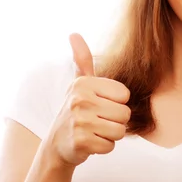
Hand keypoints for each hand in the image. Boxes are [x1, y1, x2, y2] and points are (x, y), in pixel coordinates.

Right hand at [44, 33, 130, 168]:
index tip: (100, 105)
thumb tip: (74, 34)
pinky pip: (110, 146)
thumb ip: (82, 60)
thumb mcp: (79, 84)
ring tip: (94, 131)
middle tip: (97, 121)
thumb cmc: (75, 111)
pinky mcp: (81, 142)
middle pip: (124, 114)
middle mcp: (80, 99)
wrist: (56, 144)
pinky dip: (103, 147)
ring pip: (119, 131)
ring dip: (110, 135)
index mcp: (84, 83)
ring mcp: (80, 121)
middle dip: (114, 121)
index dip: (116, 103)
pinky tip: (90, 142)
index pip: (124, 95)